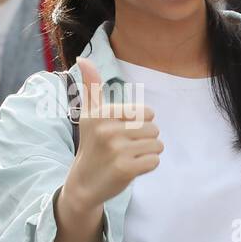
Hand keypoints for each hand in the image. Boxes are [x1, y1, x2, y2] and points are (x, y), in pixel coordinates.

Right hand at [63, 57, 162, 207]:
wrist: (84, 183)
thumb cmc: (92, 145)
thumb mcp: (89, 114)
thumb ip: (91, 87)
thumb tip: (83, 58)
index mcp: (102, 113)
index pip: (146, 112)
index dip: (141, 123)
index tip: (122, 132)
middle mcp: (108, 129)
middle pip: (154, 129)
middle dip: (145, 140)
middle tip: (126, 148)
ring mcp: (117, 150)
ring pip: (157, 145)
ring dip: (148, 153)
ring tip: (129, 157)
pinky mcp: (125, 169)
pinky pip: (155, 161)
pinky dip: (147, 166)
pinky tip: (131, 169)